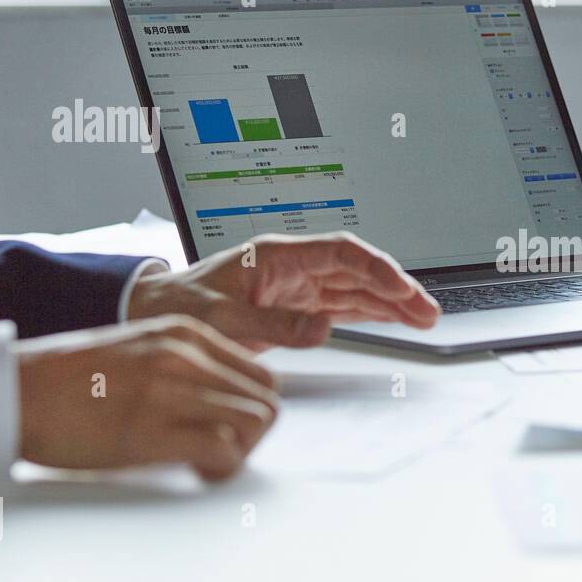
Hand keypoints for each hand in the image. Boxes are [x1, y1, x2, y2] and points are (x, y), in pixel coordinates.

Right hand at [14, 316, 279, 480]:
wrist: (15, 391)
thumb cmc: (69, 381)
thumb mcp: (141, 351)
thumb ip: (186, 367)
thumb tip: (224, 401)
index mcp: (184, 333)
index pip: (261, 373)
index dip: (254, 408)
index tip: (235, 427)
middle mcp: (184, 355)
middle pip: (266, 399)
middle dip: (255, 434)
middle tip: (226, 450)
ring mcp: (169, 389)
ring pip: (255, 421)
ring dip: (242, 452)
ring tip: (209, 463)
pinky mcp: (152, 428)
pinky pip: (223, 449)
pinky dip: (222, 468)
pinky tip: (198, 472)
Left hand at [128, 232, 439, 349]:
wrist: (156, 312)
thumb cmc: (180, 306)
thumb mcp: (221, 318)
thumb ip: (273, 324)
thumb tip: (322, 328)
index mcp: (278, 255)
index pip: (340, 252)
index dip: (374, 267)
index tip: (399, 288)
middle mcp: (295, 267)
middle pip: (358, 270)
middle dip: (395, 288)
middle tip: (426, 310)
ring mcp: (299, 287)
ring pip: (357, 289)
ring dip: (391, 302)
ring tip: (425, 317)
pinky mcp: (298, 307)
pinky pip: (345, 306)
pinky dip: (372, 313)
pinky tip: (395, 320)